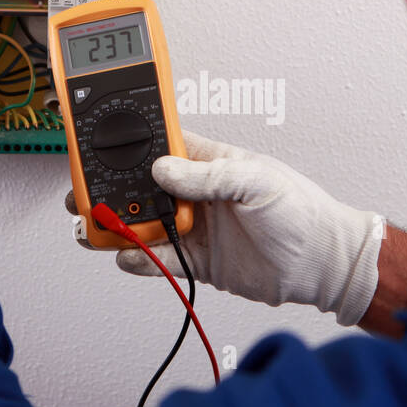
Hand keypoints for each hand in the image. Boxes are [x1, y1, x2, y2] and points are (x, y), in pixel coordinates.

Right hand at [66, 131, 386, 325]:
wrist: (322, 265)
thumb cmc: (302, 211)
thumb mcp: (257, 181)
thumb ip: (209, 176)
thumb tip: (163, 170)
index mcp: (210, 162)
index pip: (161, 144)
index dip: (130, 141)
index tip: (99, 141)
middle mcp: (197, 192)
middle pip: (140, 186)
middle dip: (110, 189)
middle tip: (84, 193)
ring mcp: (194, 227)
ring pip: (142, 223)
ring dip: (117, 225)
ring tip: (94, 227)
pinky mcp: (197, 261)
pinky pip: (157, 259)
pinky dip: (138, 258)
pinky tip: (127, 255)